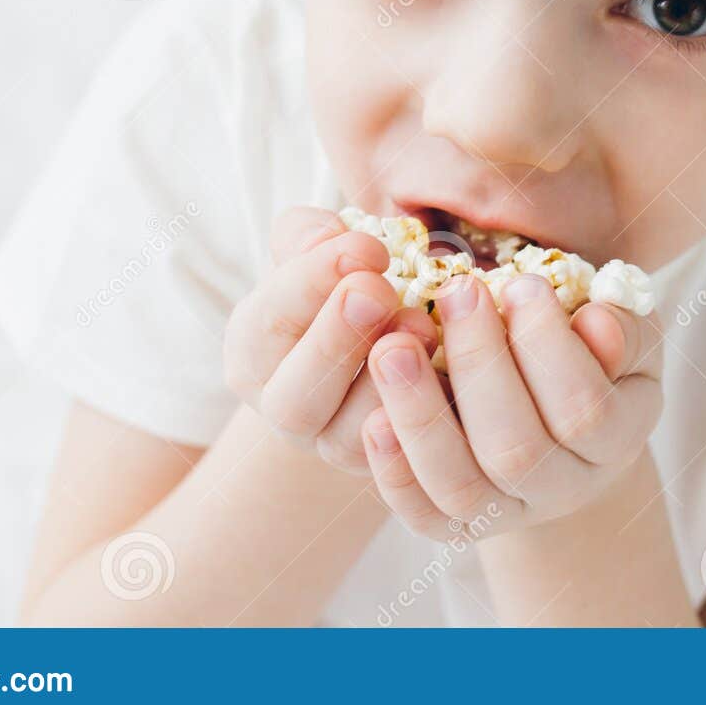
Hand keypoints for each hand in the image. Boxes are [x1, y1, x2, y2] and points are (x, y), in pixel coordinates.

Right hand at [223, 206, 438, 473]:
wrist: (382, 342)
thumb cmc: (344, 282)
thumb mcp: (317, 249)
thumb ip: (309, 235)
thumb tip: (325, 238)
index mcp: (255, 352)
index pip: (268, 322)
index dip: (312, 283)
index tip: (366, 247)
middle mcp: (285, 409)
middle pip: (295, 397)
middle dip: (336, 341)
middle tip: (378, 291)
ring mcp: (334, 446)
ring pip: (347, 436)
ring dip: (387, 383)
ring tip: (424, 326)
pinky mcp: (387, 469)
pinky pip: (402, 462)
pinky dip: (424, 418)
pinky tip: (450, 373)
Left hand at [360, 271, 662, 538]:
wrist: (563, 426)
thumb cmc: (590, 356)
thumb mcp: (622, 335)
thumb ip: (619, 327)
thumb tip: (594, 321)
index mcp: (617, 440)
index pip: (584, 410)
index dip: (549, 347)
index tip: (519, 282)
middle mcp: (565, 488)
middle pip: (517, 450)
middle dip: (479, 365)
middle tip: (457, 293)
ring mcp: (508, 512)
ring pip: (461, 486)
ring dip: (421, 415)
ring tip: (392, 347)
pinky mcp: (456, 525)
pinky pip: (422, 513)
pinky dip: (395, 470)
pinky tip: (373, 417)